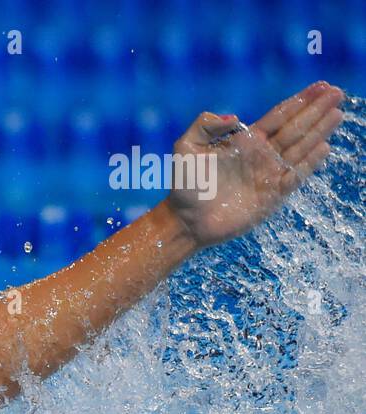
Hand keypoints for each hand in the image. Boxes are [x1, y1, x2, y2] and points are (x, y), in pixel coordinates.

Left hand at [166, 81, 344, 249]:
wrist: (185, 219)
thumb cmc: (184, 184)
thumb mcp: (185, 147)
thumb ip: (203, 125)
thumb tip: (233, 117)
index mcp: (246, 140)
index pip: (279, 115)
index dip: (300, 101)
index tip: (321, 85)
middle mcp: (262, 154)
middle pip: (296, 127)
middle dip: (317, 110)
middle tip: (338, 92)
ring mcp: (269, 174)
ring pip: (300, 147)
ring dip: (319, 131)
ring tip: (337, 113)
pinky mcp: (272, 195)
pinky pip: (295, 175)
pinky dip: (309, 162)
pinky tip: (324, 147)